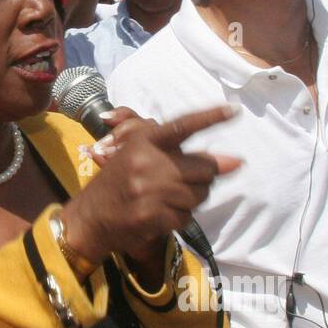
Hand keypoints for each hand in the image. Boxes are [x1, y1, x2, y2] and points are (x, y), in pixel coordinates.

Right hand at [63, 106, 241, 263]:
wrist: (90, 217)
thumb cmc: (118, 181)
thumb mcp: (137, 154)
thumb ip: (183, 154)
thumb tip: (236, 163)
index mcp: (144, 141)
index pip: (183, 126)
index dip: (210, 118)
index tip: (234, 110)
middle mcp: (148, 163)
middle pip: (205, 168)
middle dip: (203, 177)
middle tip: (183, 181)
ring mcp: (150, 191)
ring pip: (199, 195)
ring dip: (191, 199)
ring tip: (167, 198)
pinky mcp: (153, 216)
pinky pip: (186, 216)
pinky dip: (178, 217)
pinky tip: (160, 214)